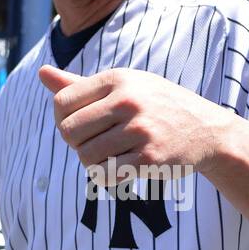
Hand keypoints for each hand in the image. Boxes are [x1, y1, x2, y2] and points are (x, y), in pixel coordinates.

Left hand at [38, 65, 231, 185]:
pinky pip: (106, 174)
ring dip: (92, 163)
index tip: (82, 126)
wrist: (206, 129)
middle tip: (97, 144)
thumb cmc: (156, 105)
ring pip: (85, 157)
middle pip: (69, 132)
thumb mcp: (124, 86)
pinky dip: (107, 176)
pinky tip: (122, 168)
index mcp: (118, 79)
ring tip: (111, 156)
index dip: (63, 120)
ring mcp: (140, 130)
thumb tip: (42, 73)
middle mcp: (128, 101)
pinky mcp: (150, 158)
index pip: (62, 102)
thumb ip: (80, 84)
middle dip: (77, 144)